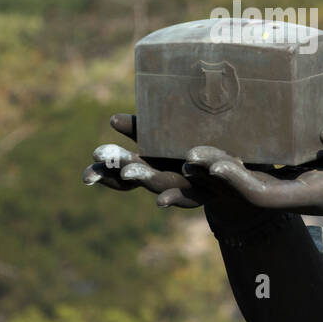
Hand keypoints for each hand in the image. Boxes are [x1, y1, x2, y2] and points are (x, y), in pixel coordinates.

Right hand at [82, 114, 209, 207]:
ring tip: (126, 170)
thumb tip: (111, 120)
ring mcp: (184, 184)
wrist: (236, 171)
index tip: (86, 170)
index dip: (104, 169)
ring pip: (159, 183)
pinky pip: (190, 195)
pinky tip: (160, 201)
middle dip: (118, 166)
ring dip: (142, 177)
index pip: (121, 168)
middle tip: (99, 157)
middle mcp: (164, 177)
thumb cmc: (198, 146)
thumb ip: (142, 129)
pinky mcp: (208, 189)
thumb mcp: (169, 132)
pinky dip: (174, 198)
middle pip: (136, 174)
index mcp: (151, 164)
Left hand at [186, 126, 322, 227]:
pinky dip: (236, 165)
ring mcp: (288, 189)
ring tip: (190, 155)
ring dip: (219, 171)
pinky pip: (256, 174)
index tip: (217, 167)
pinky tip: (219, 149)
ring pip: (245, 183)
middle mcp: (290, 196)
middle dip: (216, 175)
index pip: (261, 195)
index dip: (237, 182)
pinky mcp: (291, 178)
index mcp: (304, 198)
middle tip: (190, 155)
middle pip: (244, 190)